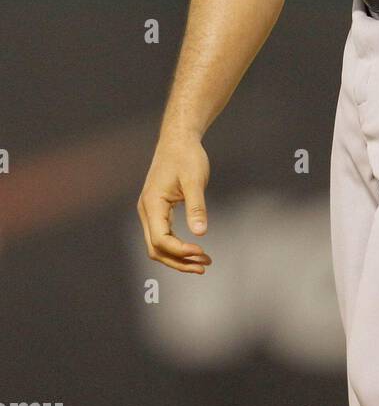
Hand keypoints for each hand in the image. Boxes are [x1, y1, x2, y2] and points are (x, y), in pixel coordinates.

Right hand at [137, 133, 212, 273]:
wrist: (178, 140)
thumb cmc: (187, 156)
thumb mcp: (195, 180)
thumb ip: (197, 207)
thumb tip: (201, 233)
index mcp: (152, 204)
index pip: (160, 239)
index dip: (180, 251)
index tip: (202, 251)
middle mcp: (146, 211)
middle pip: (156, 249)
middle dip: (179, 261)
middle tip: (205, 265)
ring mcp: (149, 211)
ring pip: (158, 245)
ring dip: (178, 257)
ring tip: (203, 263)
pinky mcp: (157, 210)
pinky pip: (162, 236)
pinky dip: (177, 247)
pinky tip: (194, 250)